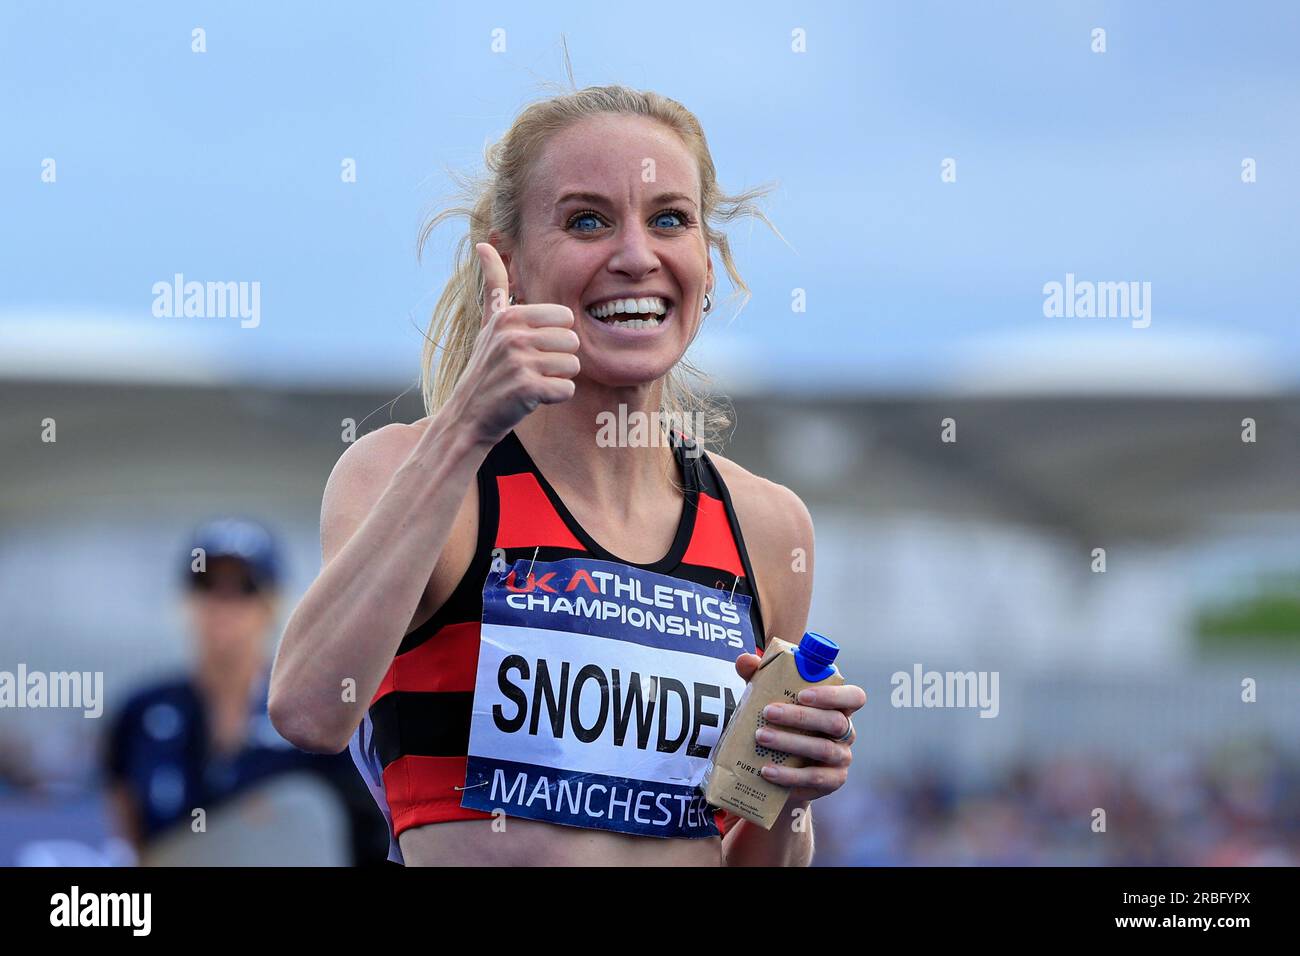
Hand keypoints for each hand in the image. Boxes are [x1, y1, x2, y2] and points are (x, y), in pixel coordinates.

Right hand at [444, 242, 581, 445]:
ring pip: (572, 366)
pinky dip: (555, 398)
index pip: (564, 318)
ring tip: (531, 384)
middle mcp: (512, 335)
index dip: (554, 339)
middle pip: (572, 342)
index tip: (529, 350)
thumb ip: (493, 284)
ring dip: (557, 380)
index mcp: (508, 316)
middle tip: (531, 371)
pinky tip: (532, 399)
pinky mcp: (527, 389)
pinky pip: (567, 389)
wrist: (468, 417)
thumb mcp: (489, 323)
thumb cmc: (487, 369)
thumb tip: (483, 242)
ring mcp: (518, 362)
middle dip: (558, 360)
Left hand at [733, 653, 866, 802]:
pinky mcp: (831, 781)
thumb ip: (758, 676)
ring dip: (790, 742)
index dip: (833, 695)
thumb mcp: (769, 697)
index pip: (854, 697)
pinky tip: (767, 770)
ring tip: (761, 738)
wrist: (778, 767)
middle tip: (768, 712)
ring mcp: (842, 757)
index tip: (802, 694)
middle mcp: (846, 731)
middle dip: (800, 716)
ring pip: (823, 749)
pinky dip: (789, 774)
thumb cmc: (779, 723)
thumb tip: (746, 660)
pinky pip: (815, 778)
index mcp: (839, 707)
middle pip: (835, 721)